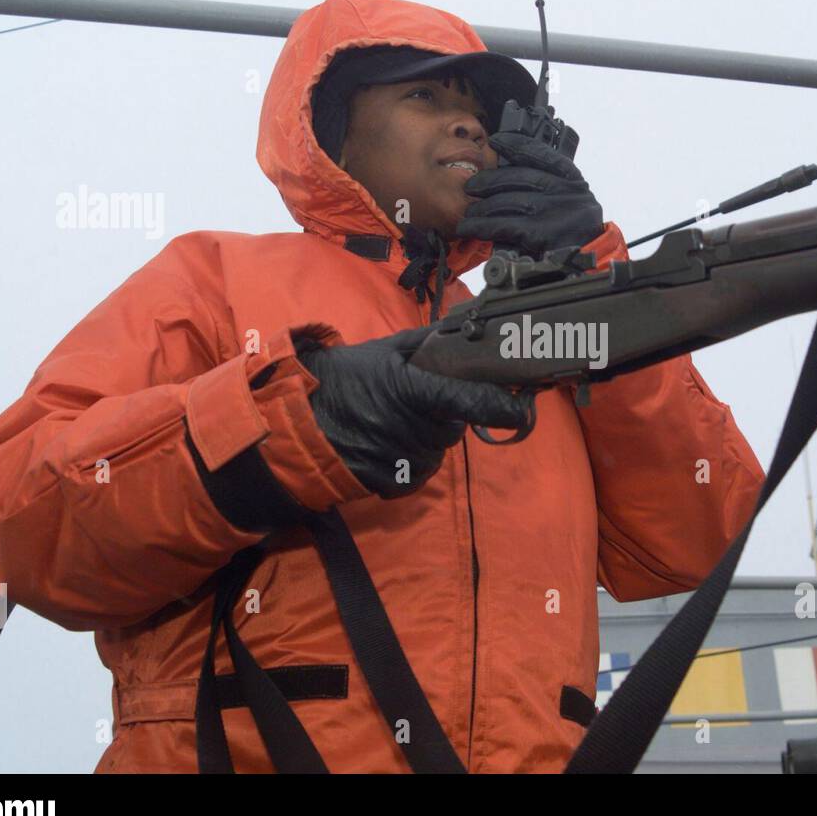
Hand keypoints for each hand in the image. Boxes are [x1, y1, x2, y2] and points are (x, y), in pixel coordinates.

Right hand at [295, 330, 526, 497]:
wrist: (293, 423)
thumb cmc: (339, 380)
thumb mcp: (381, 352)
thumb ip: (423, 344)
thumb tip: (461, 331)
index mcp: (411, 391)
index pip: (469, 401)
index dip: (502, 408)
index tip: (523, 411)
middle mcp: (410, 427)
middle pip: (453, 428)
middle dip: (444, 418)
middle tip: (415, 404)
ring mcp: (399, 459)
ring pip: (437, 454)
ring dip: (425, 441)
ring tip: (392, 424)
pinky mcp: (389, 484)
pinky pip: (416, 476)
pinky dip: (409, 464)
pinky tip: (385, 447)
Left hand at [457, 131, 603, 257]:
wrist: (592, 261)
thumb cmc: (576, 232)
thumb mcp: (571, 200)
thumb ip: (550, 186)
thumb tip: (510, 174)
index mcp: (572, 178)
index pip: (540, 153)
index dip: (515, 145)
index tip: (495, 140)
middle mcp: (564, 190)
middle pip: (518, 177)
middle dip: (489, 181)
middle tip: (470, 186)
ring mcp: (553, 210)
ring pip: (507, 201)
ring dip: (482, 208)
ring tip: (468, 213)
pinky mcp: (541, 233)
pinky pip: (503, 224)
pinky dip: (482, 226)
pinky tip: (469, 227)